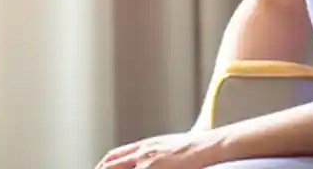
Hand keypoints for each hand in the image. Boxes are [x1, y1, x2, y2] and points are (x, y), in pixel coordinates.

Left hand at [96, 132, 214, 168]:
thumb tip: (153, 159)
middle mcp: (142, 152)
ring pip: (117, 168)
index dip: (104, 164)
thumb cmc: (196, 148)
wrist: (208, 146)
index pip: (114, 156)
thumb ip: (156, 153)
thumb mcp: (170, 147)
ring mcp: (146, 162)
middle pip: (110, 163)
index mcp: (145, 146)